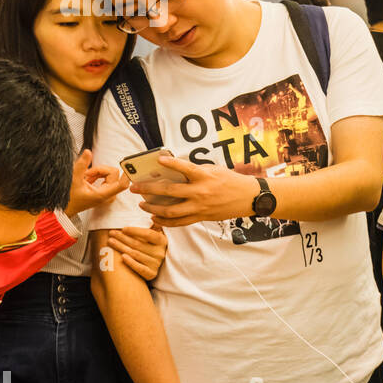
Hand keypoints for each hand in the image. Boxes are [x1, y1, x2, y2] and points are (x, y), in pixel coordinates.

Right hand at [65, 149, 130, 217]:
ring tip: (85, 177)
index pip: (122, 184)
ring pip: (110, 173)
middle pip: (114, 173)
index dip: (126, 174)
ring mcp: (108, 193)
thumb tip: (88, 152)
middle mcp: (109, 195)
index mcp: (104, 194)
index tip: (129, 165)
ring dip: (97, 172)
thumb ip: (81, 166)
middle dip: (100, 170)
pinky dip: (97, 175)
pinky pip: (107, 177)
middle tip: (86, 173)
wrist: (66, 208)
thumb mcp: (73, 180)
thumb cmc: (69, 198)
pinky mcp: (106, 191)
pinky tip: (87, 179)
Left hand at [106, 222, 167, 280]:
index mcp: (162, 240)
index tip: (123, 228)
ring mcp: (156, 263)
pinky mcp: (152, 274)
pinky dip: (131, 262)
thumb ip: (150, 227)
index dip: (136, 231)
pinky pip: (140, 268)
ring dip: (121, 247)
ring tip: (111, 241)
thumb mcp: (153, 236)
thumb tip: (149, 216)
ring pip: (136, 254)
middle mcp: (160, 252)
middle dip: (123, 238)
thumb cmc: (149, 246)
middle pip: (139, 244)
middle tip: (111, 233)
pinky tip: (122, 257)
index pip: (149, 234)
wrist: (152, 265)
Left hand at [131, 154, 259, 226]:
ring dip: (153, 209)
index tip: (159, 160)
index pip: (185, 168)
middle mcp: (200, 192)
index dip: (171, 163)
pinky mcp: (202, 217)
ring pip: (171, 211)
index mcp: (204, 177)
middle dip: (148, 189)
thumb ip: (195, 170)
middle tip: (134, 188)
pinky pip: (180, 222)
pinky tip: (155, 218)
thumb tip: (174, 170)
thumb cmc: (231, 181)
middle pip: (169, 191)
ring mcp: (200, 207)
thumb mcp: (214, 170)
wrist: (248, 198)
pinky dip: (166, 222)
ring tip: (142, 205)